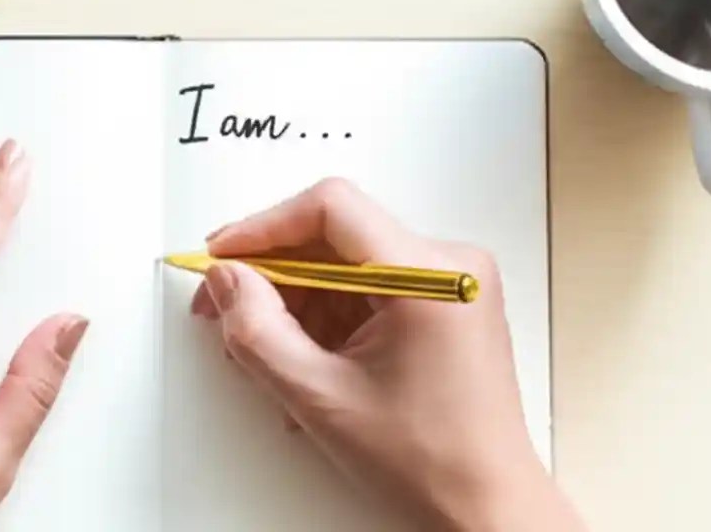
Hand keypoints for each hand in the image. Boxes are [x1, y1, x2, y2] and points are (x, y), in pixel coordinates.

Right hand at [192, 178, 585, 530]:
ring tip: (266, 352)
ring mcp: (452, 283)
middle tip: (226, 305)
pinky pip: (369, 287)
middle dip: (273, 272)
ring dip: (297, 301)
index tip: (223, 255)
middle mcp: (451, 265)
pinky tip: (304, 359)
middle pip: (336, 234)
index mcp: (430, 275)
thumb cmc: (432, 462)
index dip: (263, 227)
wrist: (487, 507)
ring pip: (347, 264)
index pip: (331, 209)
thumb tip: (227, 280)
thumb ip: (258, 330)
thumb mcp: (320, 396)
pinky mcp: (445, 303)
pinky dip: (328, 316)